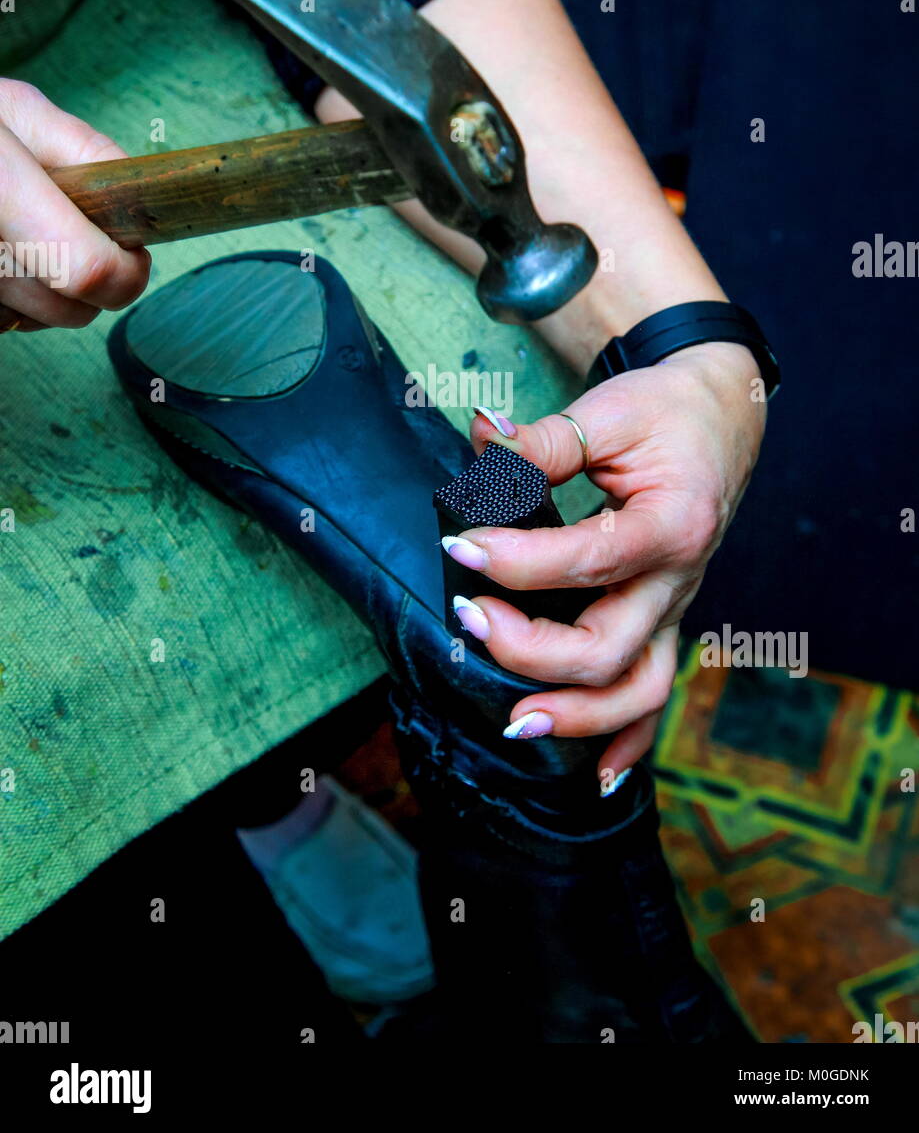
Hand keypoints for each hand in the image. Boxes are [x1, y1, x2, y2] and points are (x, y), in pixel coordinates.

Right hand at [0, 79, 149, 331]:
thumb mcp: (10, 110)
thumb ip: (80, 151)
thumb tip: (137, 197)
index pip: (83, 267)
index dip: (124, 271)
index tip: (132, 253)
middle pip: (68, 309)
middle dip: (94, 286)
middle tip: (82, 240)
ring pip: (34, 323)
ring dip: (46, 294)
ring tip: (22, 239)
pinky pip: (0, 322)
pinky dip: (8, 300)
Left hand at [445, 343, 765, 791]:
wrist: (720, 420)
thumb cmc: (665, 415)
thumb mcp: (608, 412)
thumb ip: (543, 440)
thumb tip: (481, 440)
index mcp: (672, 524)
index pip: (589, 561)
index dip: (516, 562)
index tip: (460, 544)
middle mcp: (679, 580)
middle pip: (609, 649)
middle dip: (528, 648)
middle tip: (467, 614)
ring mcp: (674, 610)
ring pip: (637, 692)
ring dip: (574, 717)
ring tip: (513, 723)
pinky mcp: (663, 623)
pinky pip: (654, 698)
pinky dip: (628, 743)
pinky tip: (593, 776)